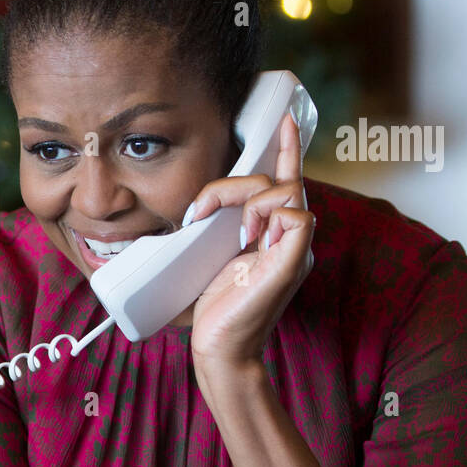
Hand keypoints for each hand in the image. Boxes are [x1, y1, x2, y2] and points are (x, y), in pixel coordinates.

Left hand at [188, 113, 314, 371]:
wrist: (218, 348)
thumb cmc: (210, 311)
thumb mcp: (203, 259)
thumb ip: (203, 234)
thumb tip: (168, 225)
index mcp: (271, 235)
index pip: (286, 182)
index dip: (288, 148)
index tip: (288, 118)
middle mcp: (288, 238)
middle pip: (276, 180)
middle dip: (232, 185)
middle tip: (200, 213)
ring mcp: (294, 249)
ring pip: (287, 191)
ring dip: (248, 201)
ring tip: (233, 234)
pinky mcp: (293, 262)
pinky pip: (298, 217)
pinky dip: (268, 219)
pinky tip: (249, 241)